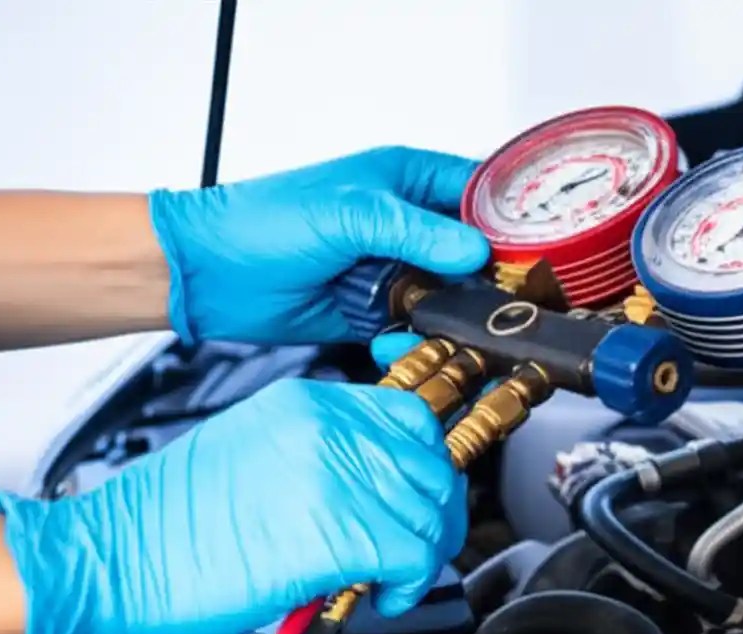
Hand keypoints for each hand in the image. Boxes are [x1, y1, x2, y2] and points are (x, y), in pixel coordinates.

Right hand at [0, 379, 465, 633]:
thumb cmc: (168, 519)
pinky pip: (414, 555)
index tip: (424, 493)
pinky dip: (410, 584)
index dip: (430, 460)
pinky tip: (381, 595)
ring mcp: (335, 474)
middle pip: (434, 463)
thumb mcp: (257, 449)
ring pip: (431, 511)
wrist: (110, 558)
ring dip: (422, 554)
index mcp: (310, 402)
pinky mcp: (337, 531)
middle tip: (412, 547)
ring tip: (389, 577)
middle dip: (434, 515)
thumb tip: (379, 484)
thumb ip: (325, 452)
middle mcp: (328, 428)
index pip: (413, 413)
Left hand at [148, 146, 489, 344]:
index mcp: (404, 180)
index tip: (535, 245)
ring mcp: (391, 269)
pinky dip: (417, 340)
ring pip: (449, 295)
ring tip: (462, 328)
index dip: (509, 215)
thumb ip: (414, 230)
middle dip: (489, 277)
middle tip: (507, 300)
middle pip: (471, 250)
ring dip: (454, 314)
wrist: (207, 276)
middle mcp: (403, 224)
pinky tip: (410, 344)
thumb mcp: (348, 214)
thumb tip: (473, 250)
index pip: (476, 189)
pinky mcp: (374, 311)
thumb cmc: (261, 223)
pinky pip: (415, 329)